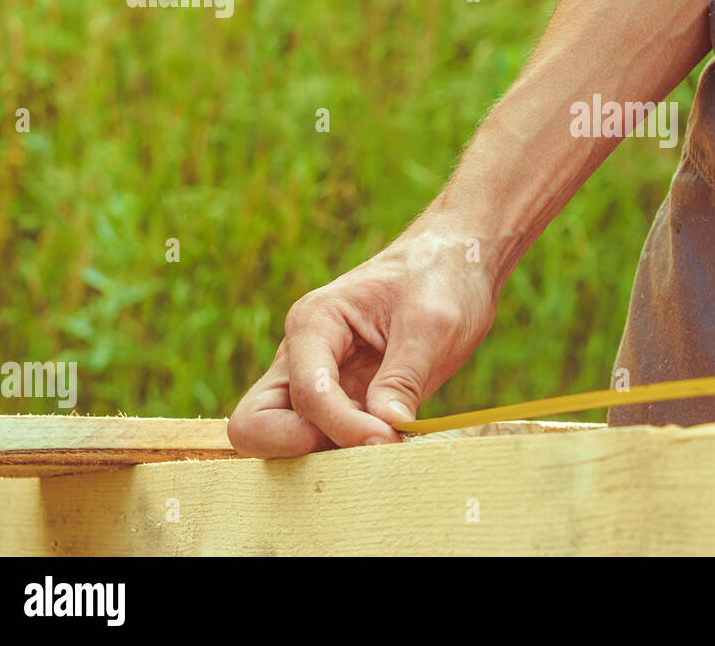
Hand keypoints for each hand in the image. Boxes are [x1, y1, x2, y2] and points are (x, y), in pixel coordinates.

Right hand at [227, 224, 495, 457]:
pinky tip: (393, 446)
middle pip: (256, 423)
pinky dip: (349, 452)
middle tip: (362, 450)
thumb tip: (384, 430)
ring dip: (326, 455)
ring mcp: (320, 380)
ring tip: (385, 450)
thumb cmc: (441, 277)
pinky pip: (325, 439)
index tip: (388, 439)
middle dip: (297, 449)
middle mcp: (304, 354)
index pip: (305, 391)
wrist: (458, 261)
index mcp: (316, 322)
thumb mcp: (432, 323)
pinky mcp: (345, 400)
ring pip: (283, 437)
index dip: (340, 426)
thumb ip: (403, 378)